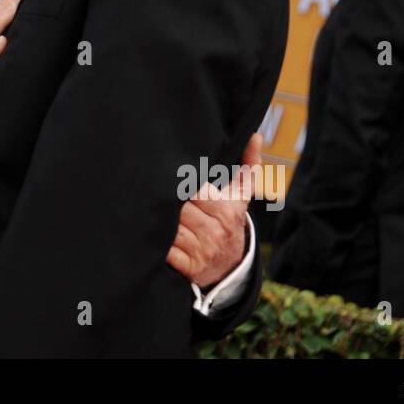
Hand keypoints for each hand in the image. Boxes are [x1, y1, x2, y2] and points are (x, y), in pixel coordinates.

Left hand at [166, 132, 260, 286]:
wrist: (231, 267)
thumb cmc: (229, 220)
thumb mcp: (241, 195)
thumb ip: (247, 164)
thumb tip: (255, 136)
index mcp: (226, 210)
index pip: (193, 190)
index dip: (178, 185)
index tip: (167, 177)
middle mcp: (215, 231)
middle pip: (178, 208)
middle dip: (165, 201)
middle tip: (151, 192)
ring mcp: (202, 251)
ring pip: (170, 228)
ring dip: (157, 221)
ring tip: (149, 211)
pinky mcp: (188, 267)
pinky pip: (165, 252)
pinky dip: (157, 244)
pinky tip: (152, 234)